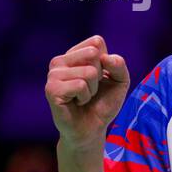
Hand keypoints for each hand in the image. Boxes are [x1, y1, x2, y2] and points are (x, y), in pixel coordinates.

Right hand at [45, 35, 129, 151]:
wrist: (92, 129)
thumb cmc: (103, 104)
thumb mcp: (120, 81)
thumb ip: (119, 65)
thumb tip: (106, 57)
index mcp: (73, 54)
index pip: (97, 42)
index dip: (107, 63)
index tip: (100, 78)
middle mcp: (60, 61)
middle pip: (93, 53)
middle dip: (100, 75)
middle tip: (91, 89)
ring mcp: (53, 74)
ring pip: (89, 72)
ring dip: (93, 90)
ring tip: (83, 98)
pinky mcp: (51, 89)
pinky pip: (80, 85)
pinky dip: (85, 97)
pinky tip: (77, 103)